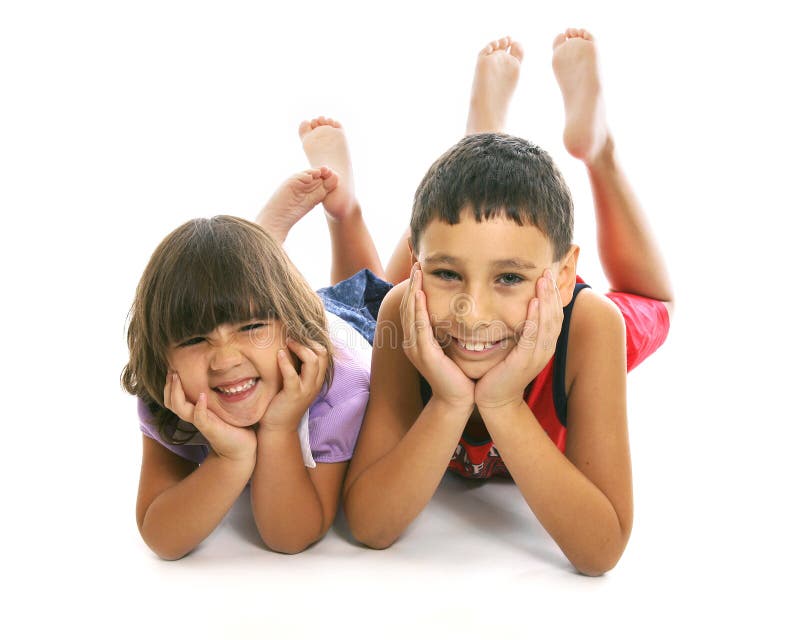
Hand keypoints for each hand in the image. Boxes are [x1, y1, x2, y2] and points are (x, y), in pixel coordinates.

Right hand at [164, 372, 256, 463]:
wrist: (242, 447)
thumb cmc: (233, 425)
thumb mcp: (222, 406)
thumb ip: (216, 394)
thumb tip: (218, 373)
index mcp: (195, 411)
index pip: (172, 399)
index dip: (170, 385)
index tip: (173, 368)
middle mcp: (194, 416)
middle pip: (171, 403)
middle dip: (169, 386)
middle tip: (172, 370)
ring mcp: (202, 422)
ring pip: (179, 408)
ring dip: (176, 392)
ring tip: (177, 377)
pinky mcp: (211, 428)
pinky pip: (199, 417)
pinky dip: (199, 407)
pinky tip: (202, 395)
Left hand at [259, 339, 328, 432]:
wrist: (278, 428)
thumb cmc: (283, 403)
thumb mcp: (295, 383)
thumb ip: (296, 368)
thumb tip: (289, 345)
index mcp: (316, 380)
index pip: (324, 354)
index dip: (314, 341)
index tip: (300, 334)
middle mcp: (315, 383)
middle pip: (322, 354)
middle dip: (309, 341)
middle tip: (293, 336)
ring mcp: (306, 389)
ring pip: (313, 361)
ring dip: (300, 348)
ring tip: (288, 342)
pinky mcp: (294, 395)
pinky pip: (292, 375)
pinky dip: (285, 362)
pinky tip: (279, 354)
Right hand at [400, 263, 474, 408]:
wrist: (458, 400)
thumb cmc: (458, 374)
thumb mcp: (450, 347)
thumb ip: (447, 330)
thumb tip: (455, 312)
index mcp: (417, 340)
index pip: (413, 309)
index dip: (415, 288)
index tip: (421, 269)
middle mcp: (411, 342)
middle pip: (408, 307)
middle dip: (412, 284)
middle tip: (416, 262)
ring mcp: (415, 348)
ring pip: (411, 313)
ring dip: (413, 291)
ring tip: (416, 272)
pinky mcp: (424, 354)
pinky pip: (419, 326)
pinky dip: (419, 309)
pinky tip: (420, 294)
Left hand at [475, 269, 563, 409]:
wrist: (494, 400)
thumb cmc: (500, 371)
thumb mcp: (514, 347)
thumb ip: (519, 330)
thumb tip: (517, 308)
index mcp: (543, 344)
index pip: (553, 315)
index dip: (553, 295)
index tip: (548, 274)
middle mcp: (544, 349)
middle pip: (554, 316)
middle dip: (552, 292)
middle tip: (548, 270)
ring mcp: (536, 356)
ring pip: (546, 323)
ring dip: (546, 300)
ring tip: (543, 281)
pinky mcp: (524, 362)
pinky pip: (532, 336)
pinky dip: (534, 318)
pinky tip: (533, 303)